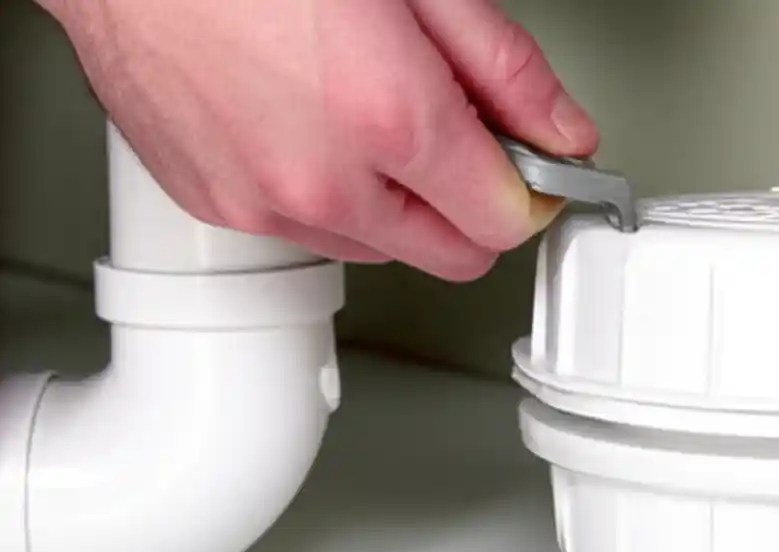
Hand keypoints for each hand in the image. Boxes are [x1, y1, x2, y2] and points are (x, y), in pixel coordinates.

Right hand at [41, 0, 597, 279]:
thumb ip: (505, 69)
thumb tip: (562, 130)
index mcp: (388, 117)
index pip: (505, 220)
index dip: (533, 190)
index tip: (533, 164)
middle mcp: (323, 181)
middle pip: (451, 256)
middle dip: (472, 207)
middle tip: (460, 136)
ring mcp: (261, 203)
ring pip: (380, 248)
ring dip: (398, 203)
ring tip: (367, 111)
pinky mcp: (215, 206)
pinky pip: (308, 233)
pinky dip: (329, 196)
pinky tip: (310, 123)